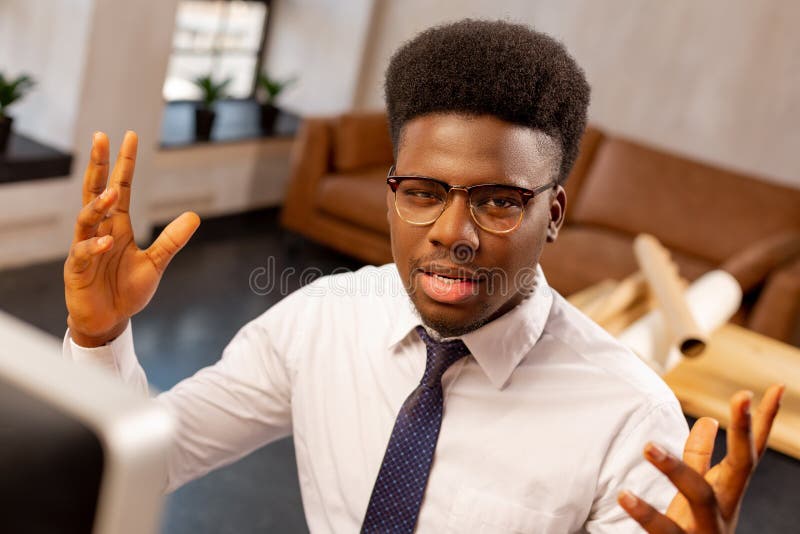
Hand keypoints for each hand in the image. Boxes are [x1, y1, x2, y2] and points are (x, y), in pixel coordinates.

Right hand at [64, 131, 200, 346]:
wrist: (110, 320)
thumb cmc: (127, 290)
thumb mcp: (156, 263)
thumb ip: (172, 241)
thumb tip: (194, 216)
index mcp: (118, 226)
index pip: (119, 187)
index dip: (124, 163)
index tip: (129, 136)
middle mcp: (100, 231)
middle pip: (95, 191)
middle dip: (98, 165)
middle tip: (100, 137)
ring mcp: (86, 249)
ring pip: (86, 219)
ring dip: (97, 205)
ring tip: (110, 193)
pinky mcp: (77, 270)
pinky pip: (82, 253)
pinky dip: (94, 247)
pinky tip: (108, 242)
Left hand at [618, 383, 784, 532]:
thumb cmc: (698, 529)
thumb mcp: (701, 491)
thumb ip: (699, 457)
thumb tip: (708, 420)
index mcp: (728, 490)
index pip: (750, 451)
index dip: (762, 420)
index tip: (773, 387)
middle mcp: (725, 508)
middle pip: (740, 466)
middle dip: (744, 432)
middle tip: (741, 396)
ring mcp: (707, 529)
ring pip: (700, 496)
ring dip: (675, 469)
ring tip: (648, 445)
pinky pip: (664, 531)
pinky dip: (645, 514)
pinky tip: (624, 496)